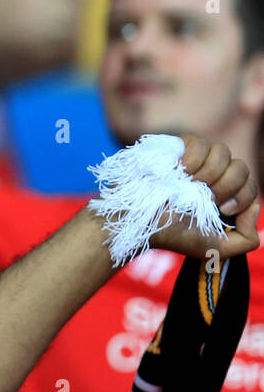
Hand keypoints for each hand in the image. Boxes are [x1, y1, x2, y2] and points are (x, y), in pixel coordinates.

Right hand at [148, 135, 259, 258]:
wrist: (139, 221)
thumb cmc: (173, 235)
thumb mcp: (217, 248)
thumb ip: (248, 239)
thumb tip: (253, 206)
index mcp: (224, 194)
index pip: (250, 185)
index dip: (242, 196)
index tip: (222, 209)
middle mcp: (213, 173)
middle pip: (241, 167)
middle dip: (226, 186)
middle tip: (204, 198)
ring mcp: (196, 158)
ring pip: (223, 152)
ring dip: (209, 173)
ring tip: (189, 185)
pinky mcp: (177, 146)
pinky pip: (199, 143)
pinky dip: (193, 159)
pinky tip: (180, 172)